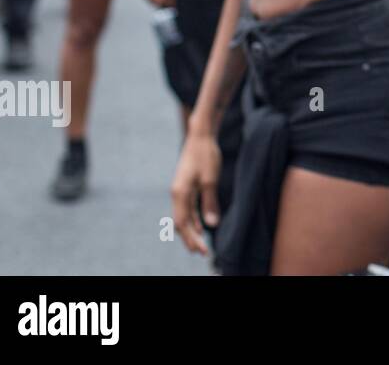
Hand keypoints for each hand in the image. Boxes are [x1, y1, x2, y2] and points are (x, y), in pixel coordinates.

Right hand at [170, 132, 222, 256]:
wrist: (200, 137)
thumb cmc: (206, 156)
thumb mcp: (210, 179)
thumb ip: (210, 202)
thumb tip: (212, 224)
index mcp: (180, 193)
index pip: (182, 223)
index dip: (191, 238)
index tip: (202, 250)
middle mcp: (176, 193)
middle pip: (181, 222)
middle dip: (190, 238)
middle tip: (202, 253)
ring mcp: (179, 190)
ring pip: (183, 216)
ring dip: (191, 231)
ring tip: (200, 245)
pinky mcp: (185, 187)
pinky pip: (186, 208)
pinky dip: (192, 220)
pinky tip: (200, 227)